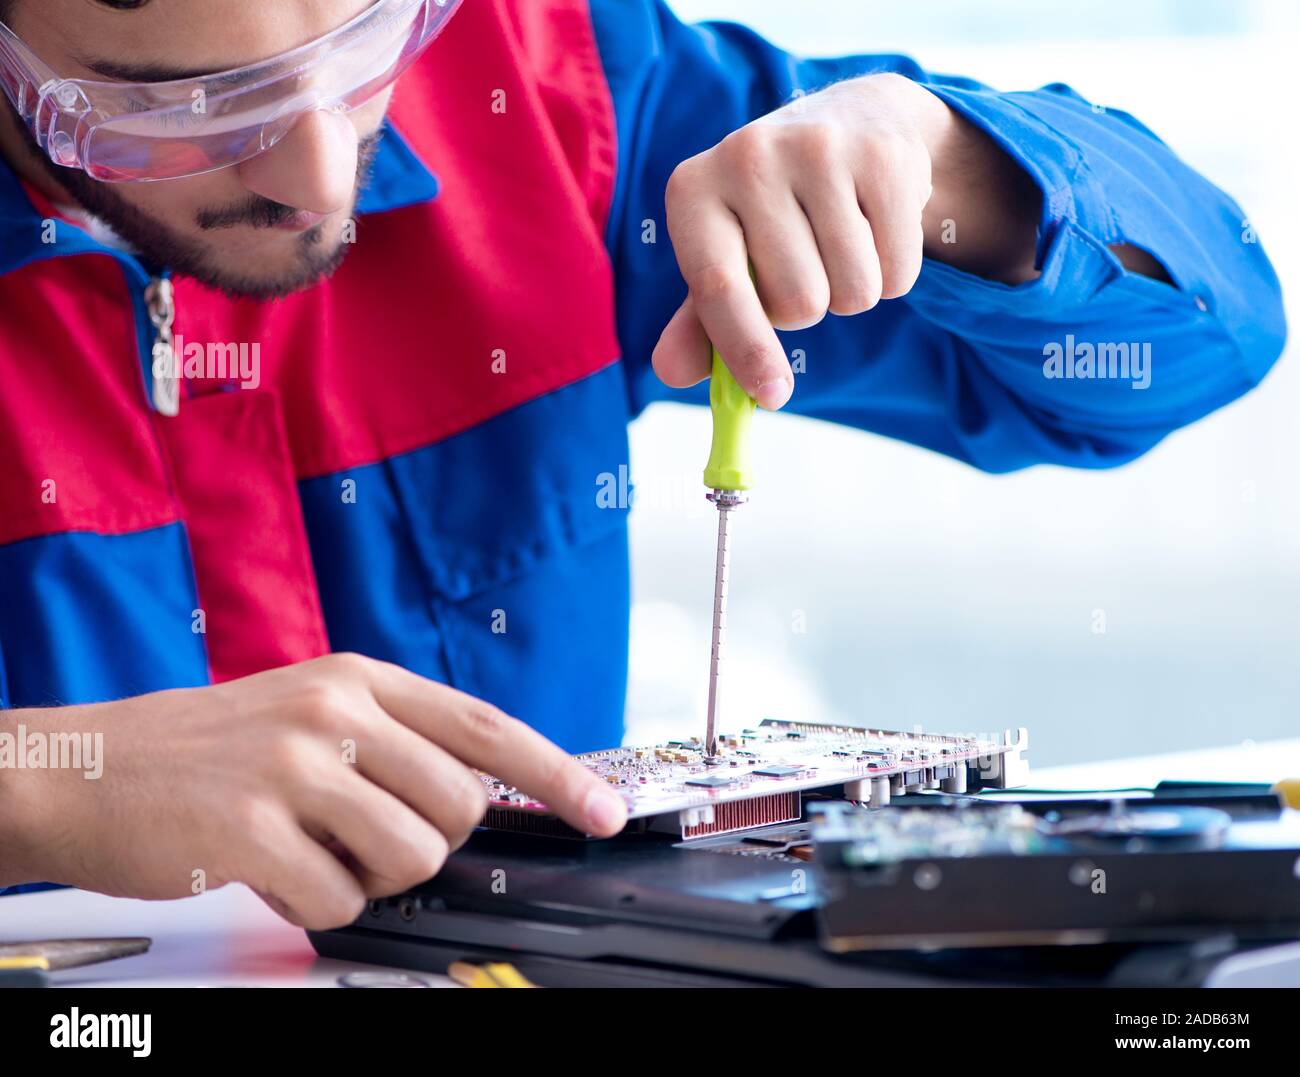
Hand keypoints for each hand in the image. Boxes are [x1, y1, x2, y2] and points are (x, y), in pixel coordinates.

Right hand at [0, 653, 626, 928]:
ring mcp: (294, 767)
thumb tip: (476, 795)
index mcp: (360, 680)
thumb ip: (393, 739)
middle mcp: (336, 712)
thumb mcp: (309, 709)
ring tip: (309, 851)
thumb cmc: (209, 746)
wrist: (88, 766)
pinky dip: (313, 907)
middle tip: (357, 835)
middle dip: (425, 844)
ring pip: (410, 859)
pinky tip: (268, 872)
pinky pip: (339, 903)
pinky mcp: (251, 829)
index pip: (486, 726)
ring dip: (368, 878)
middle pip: (458, 810)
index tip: (603, 813)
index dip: (556, 774)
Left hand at [654, 72, 1038, 407]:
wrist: (852, 123)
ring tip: (840, 240)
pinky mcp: (882, 155)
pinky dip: (894, 272)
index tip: (773, 396)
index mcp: (692, 191)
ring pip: (854, 292)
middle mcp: (747, 158)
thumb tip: (671, 373)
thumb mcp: (726, 257)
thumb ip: (699, 323)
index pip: (719, 289)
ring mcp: (817, 148)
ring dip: (853, 292)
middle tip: (806, 261)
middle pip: (798, 304)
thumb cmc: (772, 213)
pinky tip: (874, 226)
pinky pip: (899, 271)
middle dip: (809, 307)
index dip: (746, 350)